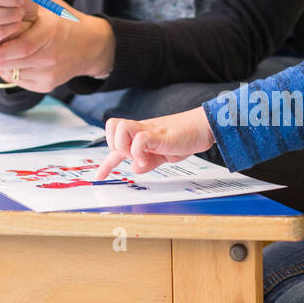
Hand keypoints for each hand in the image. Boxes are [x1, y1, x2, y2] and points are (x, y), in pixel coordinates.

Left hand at [0, 0, 113, 90]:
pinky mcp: (48, 85)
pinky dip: (11, 72)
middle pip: (14, 61)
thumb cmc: (61, 17)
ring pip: (14, 72)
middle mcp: (53, 55)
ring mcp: (51, 73)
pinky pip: (20, 81)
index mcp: (52, 32)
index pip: (21, 45)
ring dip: (1, 63)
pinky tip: (10, 62)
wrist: (90, 45)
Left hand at [93, 107, 214, 179]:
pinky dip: (138, 152)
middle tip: (133, 157)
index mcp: (141, 135)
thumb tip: (134, 169)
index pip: (117, 144)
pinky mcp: (158, 134)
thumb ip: (149, 162)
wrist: (203, 126)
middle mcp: (141, 130)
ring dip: (125, 146)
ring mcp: (148, 130)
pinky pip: (138, 139)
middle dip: (116, 147)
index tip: (100, 176)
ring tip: (140, 156)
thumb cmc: (187, 137)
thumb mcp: (165, 155)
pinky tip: (148, 158)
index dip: (107, 163)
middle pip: (112, 127)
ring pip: (119, 128)